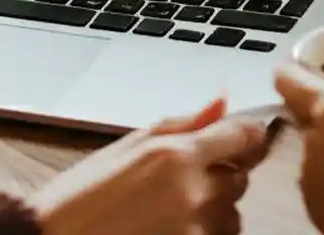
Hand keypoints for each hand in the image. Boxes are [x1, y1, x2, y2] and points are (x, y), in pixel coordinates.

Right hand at [30, 98, 268, 234]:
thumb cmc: (78, 201)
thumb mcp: (125, 147)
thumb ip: (182, 124)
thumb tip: (222, 101)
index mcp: (175, 156)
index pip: (246, 136)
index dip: (242, 136)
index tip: (234, 140)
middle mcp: (193, 195)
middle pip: (240, 177)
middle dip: (218, 176)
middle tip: (177, 182)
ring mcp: (196, 233)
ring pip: (231, 215)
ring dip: (211, 211)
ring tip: (165, 210)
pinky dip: (201, 234)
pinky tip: (164, 229)